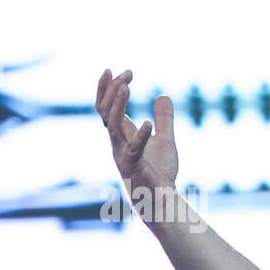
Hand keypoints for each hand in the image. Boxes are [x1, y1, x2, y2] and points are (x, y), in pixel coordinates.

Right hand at [95, 68, 177, 195]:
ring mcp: (122, 155)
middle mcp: (117, 142)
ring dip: (117, 106)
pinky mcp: (133, 168)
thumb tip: (163, 95)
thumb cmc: (160, 171)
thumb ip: (163, 119)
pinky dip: (139, 137)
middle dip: (111, 91)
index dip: (107, 88)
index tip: (115, 70)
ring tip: (126, 88)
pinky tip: (147, 124)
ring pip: (112, 126)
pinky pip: (132, 150)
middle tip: (125, 73)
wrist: (163, 199)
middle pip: (104, 111)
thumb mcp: (165, 139)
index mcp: (122, 134)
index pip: (106, 107)